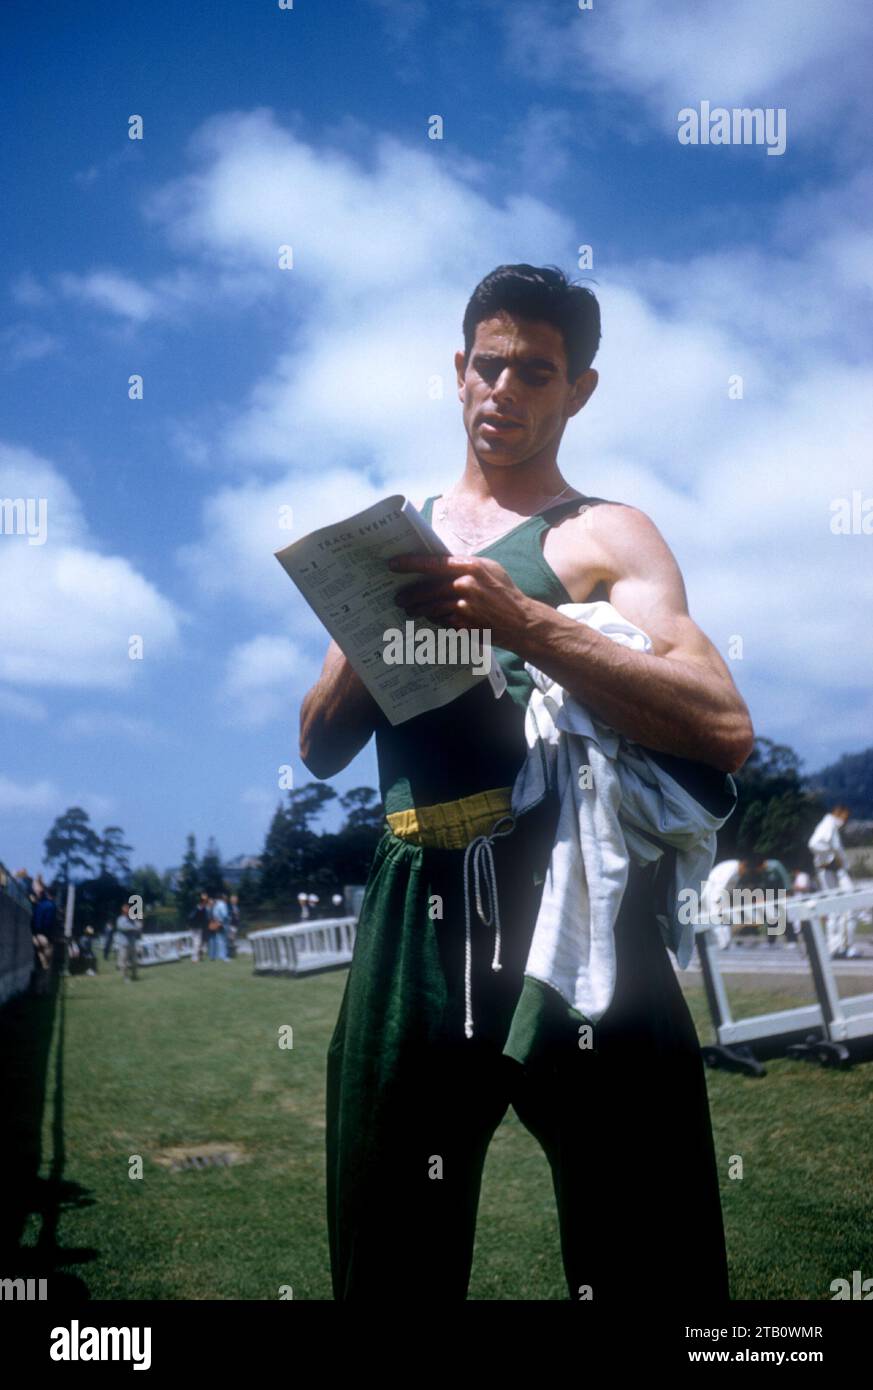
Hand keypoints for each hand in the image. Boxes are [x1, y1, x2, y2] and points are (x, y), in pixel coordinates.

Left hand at [389, 552, 532, 648]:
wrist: (521, 621)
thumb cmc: (504, 592)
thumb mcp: (490, 569)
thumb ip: (465, 565)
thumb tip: (437, 562)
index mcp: (471, 566)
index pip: (433, 562)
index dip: (410, 563)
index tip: (393, 565)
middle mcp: (466, 584)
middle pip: (426, 589)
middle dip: (409, 594)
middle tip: (398, 597)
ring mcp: (464, 606)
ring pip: (430, 607)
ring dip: (416, 609)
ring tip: (409, 609)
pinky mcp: (463, 623)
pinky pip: (440, 620)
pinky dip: (434, 619)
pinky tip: (431, 618)